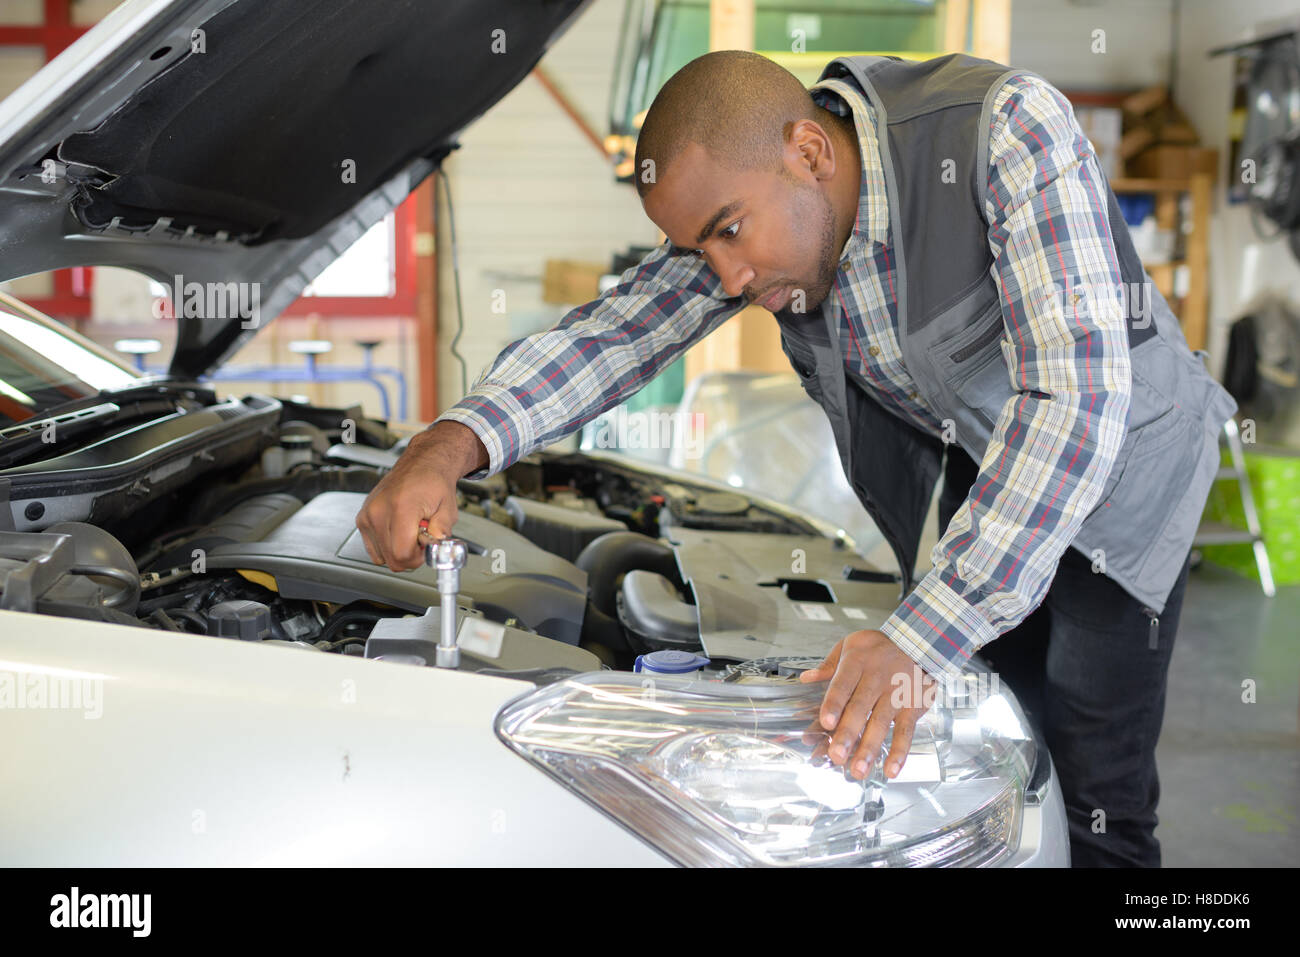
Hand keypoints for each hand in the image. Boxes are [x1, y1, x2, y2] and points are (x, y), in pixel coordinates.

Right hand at [354, 421, 484, 570]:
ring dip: (398, 551)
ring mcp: (367, 515)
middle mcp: (379, 512)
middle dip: (410, 556)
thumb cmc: (434, 482)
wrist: (422, 463)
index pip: (401, 554)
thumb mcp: (448, 509)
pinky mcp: (362, 519)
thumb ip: (442, 533)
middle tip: (421, 539)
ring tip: (410, 532)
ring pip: (381, 557)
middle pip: (391, 559)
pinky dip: (387, 546)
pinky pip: (373, 548)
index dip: (418, 558)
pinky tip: (399, 532)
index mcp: (400, 508)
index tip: (426, 548)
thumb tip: (436, 550)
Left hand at [799, 629, 936, 780]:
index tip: (826, 723)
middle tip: (837, 756)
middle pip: (860, 709)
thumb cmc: (877, 648)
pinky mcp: (913, 707)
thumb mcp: (850, 645)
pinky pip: (906, 731)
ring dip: (869, 748)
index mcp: (857, 663)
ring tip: (858, 770)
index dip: (834, 704)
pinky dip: (899, 752)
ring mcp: (896, 694)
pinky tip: (890, 770)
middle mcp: (877, 679)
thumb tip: (805, 678)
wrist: (918, 643)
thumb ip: (829, 665)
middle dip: (848, 734)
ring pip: (881, 724)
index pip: (843, 685)